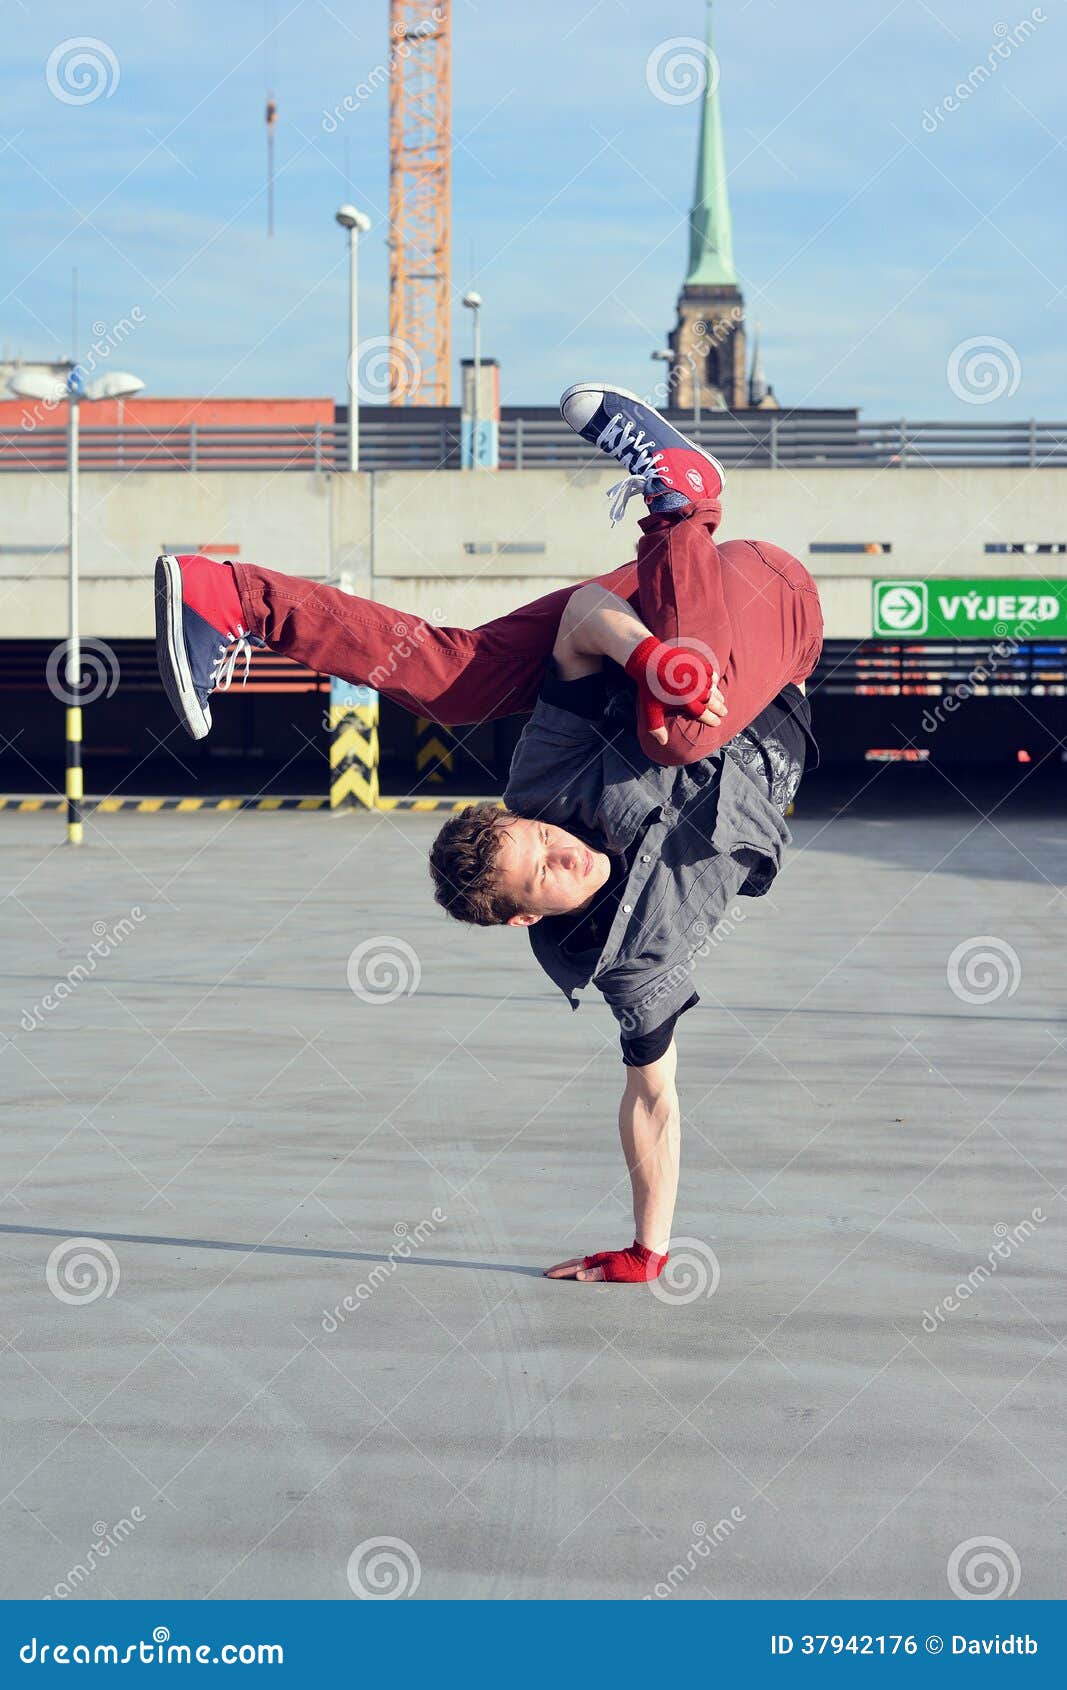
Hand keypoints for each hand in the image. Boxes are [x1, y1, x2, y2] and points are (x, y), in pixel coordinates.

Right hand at [543, 1242, 667, 1282]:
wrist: (647, 1256)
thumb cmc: (632, 1267)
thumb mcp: (614, 1272)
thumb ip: (595, 1274)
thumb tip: (577, 1276)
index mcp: (595, 1263)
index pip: (573, 1268)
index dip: (560, 1272)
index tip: (548, 1275)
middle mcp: (596, 1260)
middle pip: (573, 1263)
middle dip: (560, 1268)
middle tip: (547, 1272)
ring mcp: (601, 1260)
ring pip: (579, 1262)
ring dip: (568, 1267)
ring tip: (559, 1271)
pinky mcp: (606, 1261)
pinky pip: (587, 1264)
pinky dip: (578, 1267)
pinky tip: (580, 1269)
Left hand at [623, 635, 725, 744]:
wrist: (649, 661)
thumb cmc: (649, 688)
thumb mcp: (650, 710)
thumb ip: (656, 728)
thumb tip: (662, 743)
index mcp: (686, 703)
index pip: (704, 714)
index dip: (712, 719)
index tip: (717, 723)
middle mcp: (695, 690)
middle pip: (712, 702)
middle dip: (719, 708)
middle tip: (724, 712)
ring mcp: (698, 676)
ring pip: (713, 688)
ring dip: (718, 695)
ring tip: (722, 700)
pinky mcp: (697, 663)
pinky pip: (710, 672)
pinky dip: (713, 678)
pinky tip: (715, 682)